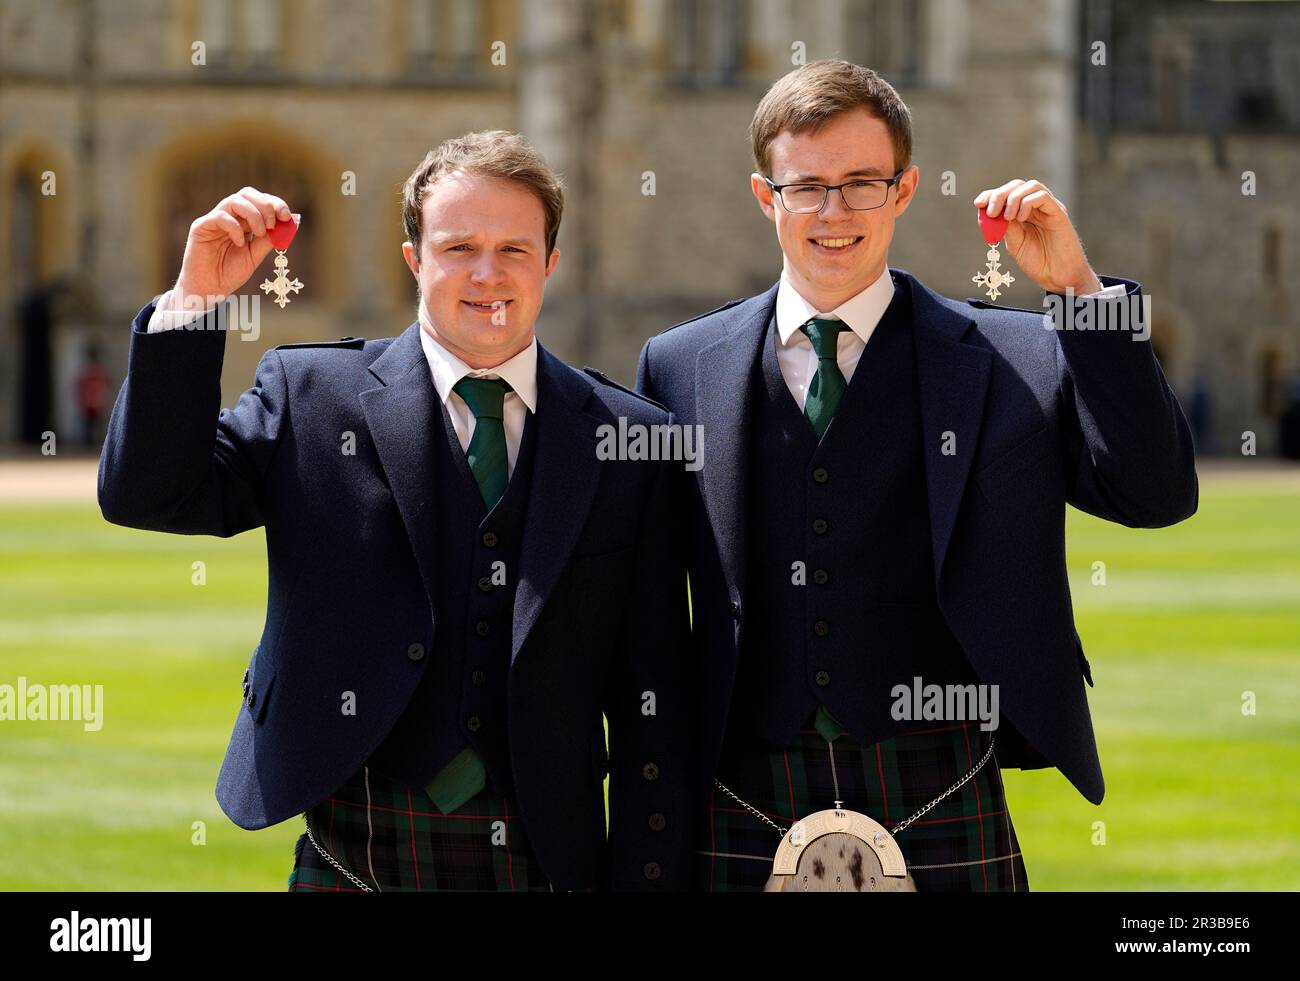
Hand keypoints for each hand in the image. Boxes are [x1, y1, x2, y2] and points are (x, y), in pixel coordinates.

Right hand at [170, 187, 292, 310]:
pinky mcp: (201, 226)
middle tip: (273, 224)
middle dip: (265, 205)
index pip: (259, 201)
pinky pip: (220, 217)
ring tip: (259, 233)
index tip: (286, 216)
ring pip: (234, 201)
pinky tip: (240, 242)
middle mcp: (229, 216)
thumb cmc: (230, 272)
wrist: (209, 289)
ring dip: (253, 215)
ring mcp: (214, 220)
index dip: (274, 204)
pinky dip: (235, 227)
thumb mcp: (255, 256)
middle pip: (247, 194)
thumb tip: (290, 225)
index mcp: (243, 221)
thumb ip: (269, 240)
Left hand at [973, 180, 1101, 294]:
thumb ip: (1005, 228)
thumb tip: (989, 213)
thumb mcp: (1015, 244)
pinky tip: (1021, 218)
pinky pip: (1043, 197)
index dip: (991, 195)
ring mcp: (1049, 208)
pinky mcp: (1059, 213)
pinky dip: (1027, 203)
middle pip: (1017, 185)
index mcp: (1023, 213)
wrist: (1058, 277)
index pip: (1007, 194)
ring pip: (1031, 186)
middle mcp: (1037, 207)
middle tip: (991, 212)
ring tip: (1007, 218)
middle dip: (999, 195)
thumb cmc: (1038, 262)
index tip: (978, 204)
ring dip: (1013, 198)